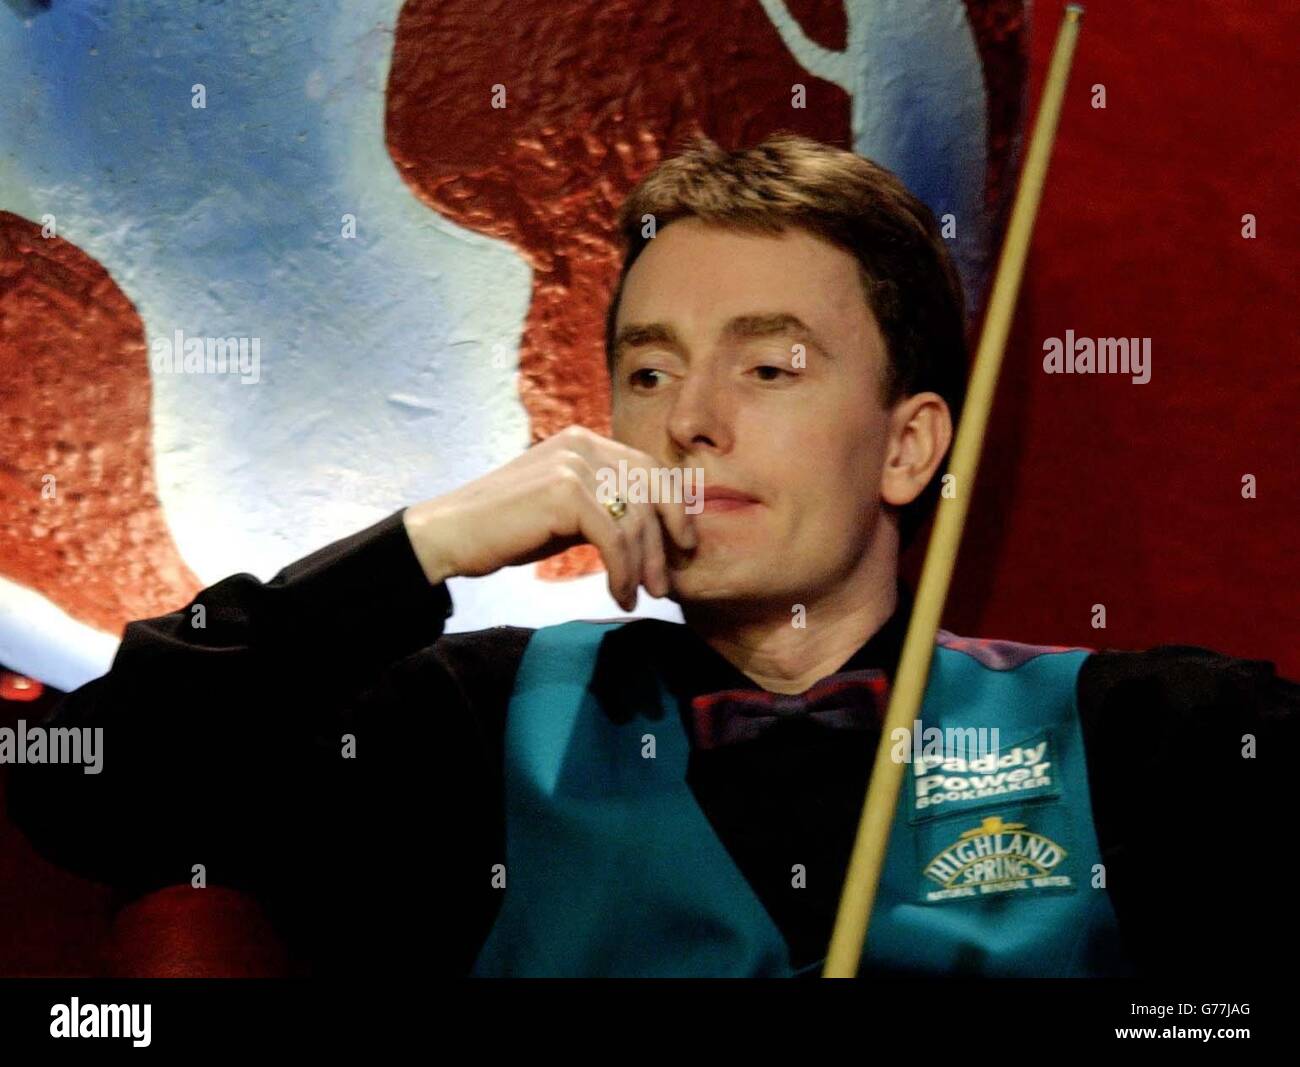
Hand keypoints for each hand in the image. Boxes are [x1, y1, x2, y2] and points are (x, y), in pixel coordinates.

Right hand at [402, 426, 697, 610]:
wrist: (450, 535)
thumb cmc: (508, 527)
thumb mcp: (566, 508)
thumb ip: (605, 505)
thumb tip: (655, 530)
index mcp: (584, 441)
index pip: (649, 468)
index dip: (673, 508)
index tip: (682, 544)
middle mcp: (582, 445)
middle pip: (650, 492)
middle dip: (664, 542)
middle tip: (665, 585)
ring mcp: (573, 465)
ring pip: (635, 519)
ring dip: (644, 566)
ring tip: (640, 597)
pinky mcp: (565, 493)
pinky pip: (614, 539)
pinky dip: (622, 572)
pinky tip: (619, 595)